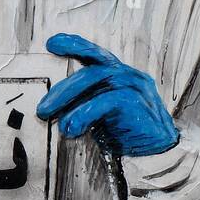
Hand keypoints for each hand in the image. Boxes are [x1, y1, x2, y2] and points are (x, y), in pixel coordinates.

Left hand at [36, 33, 179, 156]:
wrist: (157, 156)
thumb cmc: (126, 134)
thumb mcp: (100, 117)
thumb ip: (82, 106)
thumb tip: (49, 109)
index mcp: (118, 76)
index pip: (95, 54)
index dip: (74, 45)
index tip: (51, 43)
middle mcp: (127, 76)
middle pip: (91, 70)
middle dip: (62, 87)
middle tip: (41, 108)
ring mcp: (134, 86)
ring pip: (95, 78)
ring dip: (66, 98)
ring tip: (47, 115)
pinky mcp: (136, 101)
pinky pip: (106, 100)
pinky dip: (84, 113)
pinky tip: (71, 128)